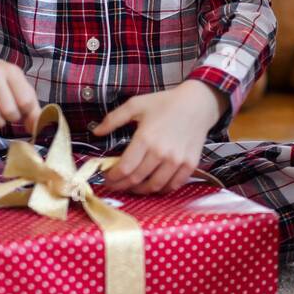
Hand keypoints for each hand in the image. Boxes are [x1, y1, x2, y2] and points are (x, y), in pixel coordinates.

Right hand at [0, 49, 39, 131]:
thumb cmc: (1, 80)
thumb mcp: (20, 86)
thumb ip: (32, 108)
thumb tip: (36, 128)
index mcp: (12, 71)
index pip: (25, 101)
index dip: (25, 113)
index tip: (21, 110)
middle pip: (8, 110)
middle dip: (12, 118)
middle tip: (9, 115)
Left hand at [92, 81, 223, 193]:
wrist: (198, 103)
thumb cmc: (165, 103)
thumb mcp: (136, 104)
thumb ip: (113, 118)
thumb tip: (95, 132)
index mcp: (145, 138)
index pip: (124, 168)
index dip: (112, 178)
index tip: (107, 178)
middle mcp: (161, 152)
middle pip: (136, 179)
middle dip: (121, 186)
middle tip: (115, 185)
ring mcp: (177, 160)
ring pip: (154, 186)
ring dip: (140, 190)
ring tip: (133, 186)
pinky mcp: (190, 164)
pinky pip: (173, 185)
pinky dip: (162, 189)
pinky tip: (154, 184)